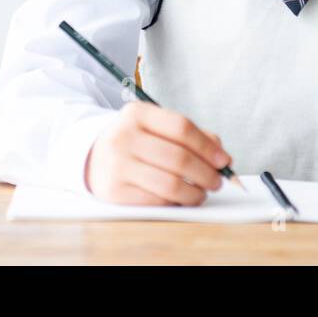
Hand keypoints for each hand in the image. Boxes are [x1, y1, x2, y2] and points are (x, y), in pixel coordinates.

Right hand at [84, 101, 232, 205]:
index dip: (208, 146)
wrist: (93, 157)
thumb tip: (221, 155)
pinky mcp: (114, 191)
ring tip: (201, 193)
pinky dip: (175, 203)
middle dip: (206, 173)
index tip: (224, 161)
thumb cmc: (135, 141)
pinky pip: (156, 201)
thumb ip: (190, 135)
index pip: (182, 128)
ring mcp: (117, 165)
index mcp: (137, 113)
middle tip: (217, 181)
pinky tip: (180, 199)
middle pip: (179, 158)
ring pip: (170, 184)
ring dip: (195, 193)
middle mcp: (124, 136)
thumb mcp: (156, 127)